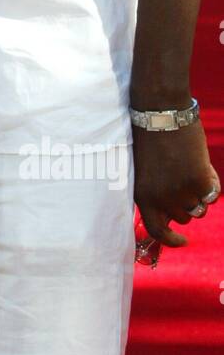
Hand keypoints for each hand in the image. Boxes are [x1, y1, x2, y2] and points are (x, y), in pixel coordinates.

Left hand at [132, 122, 220, 248]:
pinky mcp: (199, 181)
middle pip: (183, 217)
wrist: (160, 114)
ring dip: (198, 193)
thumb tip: (174, 215)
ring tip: (191, 169)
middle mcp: (161, 199)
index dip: (171, 240)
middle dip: (187, 204)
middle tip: (185, 182)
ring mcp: (182, 192)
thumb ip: (156, 193)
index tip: (183, 240)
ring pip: (199, 206)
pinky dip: (210, 182)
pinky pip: (212, 193)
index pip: (157, 231)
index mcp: (142, 197)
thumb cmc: (150, 138)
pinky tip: (202, 166)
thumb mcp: (145, 172)